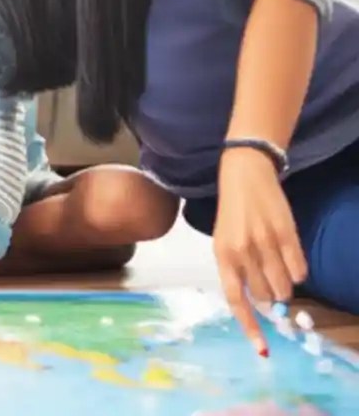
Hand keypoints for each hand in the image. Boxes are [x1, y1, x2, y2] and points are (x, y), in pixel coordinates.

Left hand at [213, 148, 307, 353]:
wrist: (244, 174)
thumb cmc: (233, 213)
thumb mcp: (224, 241)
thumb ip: (237, 270)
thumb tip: (258, 302)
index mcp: (222, 255)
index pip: (236, 299)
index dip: (250, 325)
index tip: (262, 347)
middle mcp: (242, 251)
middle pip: (265, 296)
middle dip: (270, 298)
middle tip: (271, 285)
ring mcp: (265, 242)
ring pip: (284, 285)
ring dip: (285, 287)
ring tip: (279, 271)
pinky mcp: (286, 233)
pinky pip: (299, 269)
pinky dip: (298, 272)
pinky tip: (291, 263)